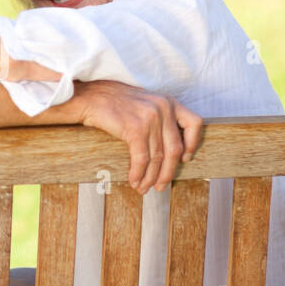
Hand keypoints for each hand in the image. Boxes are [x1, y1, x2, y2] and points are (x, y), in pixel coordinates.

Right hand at [74, 79, 202, 194]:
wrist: (90, 97)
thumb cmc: (113, 103)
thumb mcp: (144, 104)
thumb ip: (159, 119)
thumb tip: (166, 150)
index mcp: (168, 102)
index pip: (194, 123)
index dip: (192, 144)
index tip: (184, 159)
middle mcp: (163, 108)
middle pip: (175, 148)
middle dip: (168, 172)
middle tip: (160, 186)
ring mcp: (151, 118)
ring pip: (157, 157)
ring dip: (150, 177)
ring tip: (143, 188)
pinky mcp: (136, 128)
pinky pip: (142, 159)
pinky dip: (138, 173)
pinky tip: (133, 181)